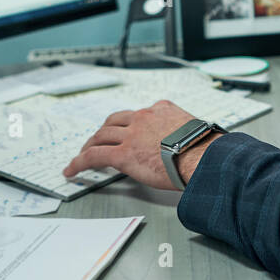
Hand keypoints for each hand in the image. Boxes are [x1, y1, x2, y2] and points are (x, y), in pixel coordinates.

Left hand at [62, 100, 218, 190]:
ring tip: (81, 156)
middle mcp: (144, 117)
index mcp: (162, 109)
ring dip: (88, 145)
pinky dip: (79, 162)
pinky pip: (94, 156)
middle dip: (102, 132)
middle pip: (114, 121)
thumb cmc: (206, 149)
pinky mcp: (123, 154)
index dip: (127, 124)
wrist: (203, 157)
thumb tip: (191, 146)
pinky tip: (73, 169)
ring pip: (101, 136)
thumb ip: (185, 133)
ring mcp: (132, 134)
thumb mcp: (196, 131)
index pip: (138, 114)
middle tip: (96, 142)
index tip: (124, 131)